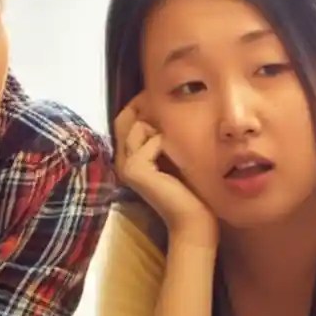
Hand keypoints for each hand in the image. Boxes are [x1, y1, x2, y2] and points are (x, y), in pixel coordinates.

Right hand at [114, 95, 216, 244]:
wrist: (193, 219)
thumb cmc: (190, 189)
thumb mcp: (174, 155)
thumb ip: (163, 136)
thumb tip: (163, 106)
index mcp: (129, 158)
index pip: (124, 120)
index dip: (139, 104)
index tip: (159, 96)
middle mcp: (122, 162)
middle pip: (125, 119)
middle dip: (145, 106)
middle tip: (167, 107)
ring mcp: (125, 166)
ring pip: (138, 126)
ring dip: (160, 129)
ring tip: (175, 146)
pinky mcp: (134, 170)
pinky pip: (151, 141)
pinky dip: (166, 144)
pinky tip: (177, 160)